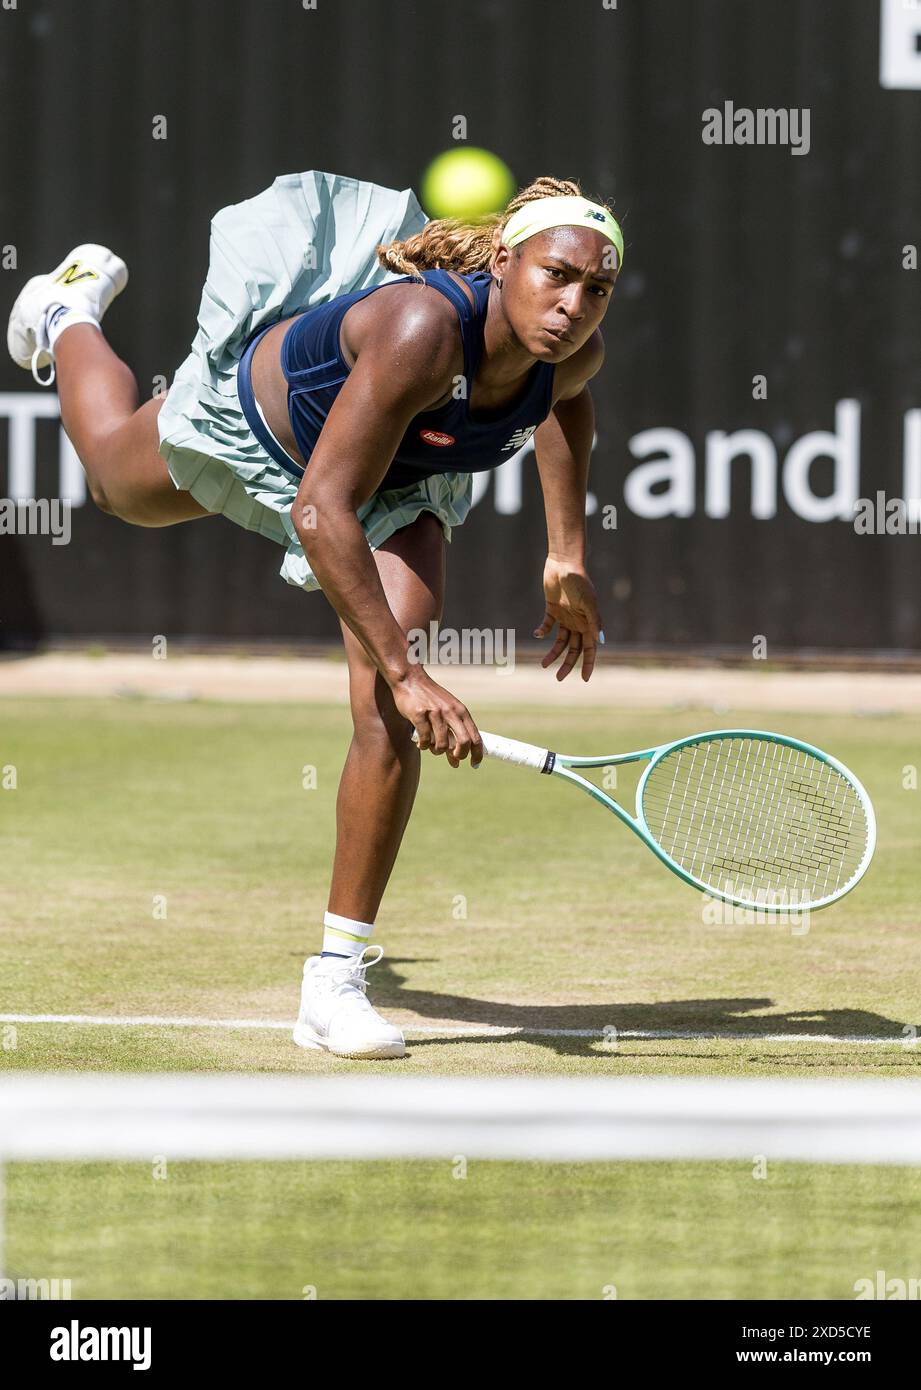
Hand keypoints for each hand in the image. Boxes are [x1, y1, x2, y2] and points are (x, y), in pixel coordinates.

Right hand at [390, 667, 483, 767]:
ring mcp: (435, 713)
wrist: (410, 679)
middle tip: (453, 759)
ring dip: (436, 751)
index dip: (477, 754)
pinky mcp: (419, 714)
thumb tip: (456, 761)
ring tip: (431, 747)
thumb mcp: (447, 712)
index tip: (474, 765)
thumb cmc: (430, 699)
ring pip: (441, 744)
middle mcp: (451, 712)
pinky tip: (420, 743)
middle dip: (459, 755)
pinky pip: (424, 739)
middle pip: (463, 742)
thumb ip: (452, 734)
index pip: (475, 737)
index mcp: (461, 711)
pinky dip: (423, 745)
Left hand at [533, 557, 604, 680]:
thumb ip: (594, 621)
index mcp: (590, 622)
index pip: (590, 648)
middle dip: (568, 664)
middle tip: (558, 678)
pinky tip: (538, 634)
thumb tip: (599, 642)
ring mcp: (566, 616)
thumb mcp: (588, 601)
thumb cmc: (579, 581)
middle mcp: (579, 622)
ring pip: (560, 641)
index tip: (584, 679)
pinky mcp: (552, 609)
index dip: (588, 664)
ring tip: (544, 665)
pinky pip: (547, 625)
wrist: (563, 563)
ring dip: (553, 653)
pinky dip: (542, 632)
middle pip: (574, 649)